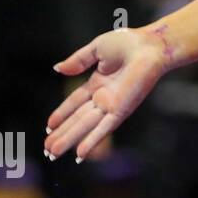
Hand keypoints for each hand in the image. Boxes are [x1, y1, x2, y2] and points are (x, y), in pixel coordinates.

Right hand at [45, 26, 174, 161]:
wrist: (150, 46)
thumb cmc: (129, 43)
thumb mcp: (97, 49)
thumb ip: (78, 61)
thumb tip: (57, 69)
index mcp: (98, 82)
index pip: (74, 102)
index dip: (61, 114)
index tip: (48, 126)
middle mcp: (104, 96)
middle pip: (78, 119)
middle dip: (62, 133)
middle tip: (47, 149)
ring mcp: (111, 104)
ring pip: (85, 126)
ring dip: (69, 140)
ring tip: (53, 154)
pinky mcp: (121, 109)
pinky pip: (104, 128)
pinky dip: (92, 140)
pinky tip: (80, 154)